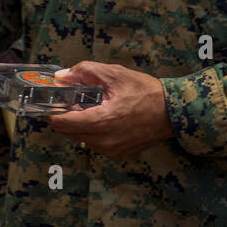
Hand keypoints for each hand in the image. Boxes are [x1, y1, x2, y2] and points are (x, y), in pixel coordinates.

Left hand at [45, 62, 172, 158]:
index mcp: (100, 121)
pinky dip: (94, 131)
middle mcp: (103, 141)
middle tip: (76, 100)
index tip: (57, 99)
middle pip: (68, 132)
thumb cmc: (146, 92)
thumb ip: (84, 72)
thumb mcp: (115, 74)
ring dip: (81, 124)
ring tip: (95, 107)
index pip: (61, 123)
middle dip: (67, 116)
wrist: (172, 112)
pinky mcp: (118, 154)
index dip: (54, 110)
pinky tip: (106, 117)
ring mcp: (111, 150)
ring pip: (81, 138)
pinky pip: (95, 143)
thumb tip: (61, 76)